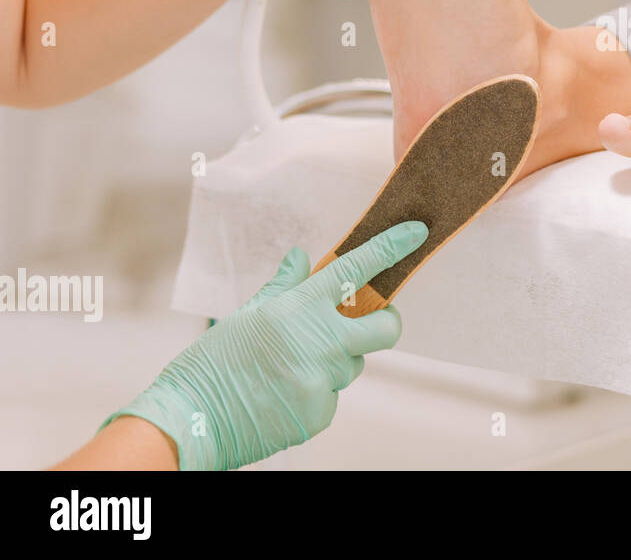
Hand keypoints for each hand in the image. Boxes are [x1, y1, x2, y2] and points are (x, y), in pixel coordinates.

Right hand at [103, 220, 429, 469]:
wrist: (189, 423)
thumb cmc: (212, 364)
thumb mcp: (247, 316)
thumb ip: (284, 287)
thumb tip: (301, 257)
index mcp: (297, 309)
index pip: (355, 270)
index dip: (390, 248)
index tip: (416, 232)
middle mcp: (319, 343)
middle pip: (387, 328)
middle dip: (385, 322)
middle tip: (364, 322)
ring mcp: (323, 380)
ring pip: (353, 364)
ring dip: (334, 361)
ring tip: (289, 367)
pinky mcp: (321, 412)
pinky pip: (333, 394)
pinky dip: (316, 392)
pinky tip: (283, 394)